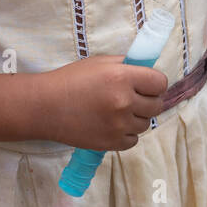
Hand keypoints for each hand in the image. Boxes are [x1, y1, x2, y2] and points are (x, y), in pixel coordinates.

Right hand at [39, 55, 167, 150]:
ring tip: (117, 111)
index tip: (147, 84)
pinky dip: (127, 133)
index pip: (160, 83)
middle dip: (148, 99)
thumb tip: (147, 70)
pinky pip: (134, 140)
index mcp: (122, 77)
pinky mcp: (112, 143)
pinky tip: (112, 124)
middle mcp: (124, 102)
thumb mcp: (99, 63)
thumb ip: (126, 65)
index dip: (155, 83)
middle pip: (157, 105)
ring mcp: (119, 125)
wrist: (46, 107)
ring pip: (146, 124)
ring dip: (136, 117)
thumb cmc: (71, 80)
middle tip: (133, 97)